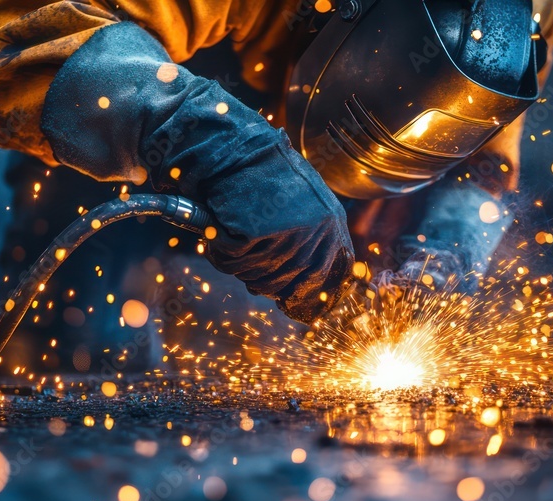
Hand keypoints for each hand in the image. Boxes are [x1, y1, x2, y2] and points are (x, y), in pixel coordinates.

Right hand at [41, 23, 353, 322]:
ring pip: (259, 277)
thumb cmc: (248, 169)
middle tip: (243, 249)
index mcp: (332, 217)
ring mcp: (292, 231)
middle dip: (263, 277)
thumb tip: (304, 295)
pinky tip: (219, 220)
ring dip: (238, 261)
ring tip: (230, 224)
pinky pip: (234, 262)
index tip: (297, 308)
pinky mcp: (260, 233)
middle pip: (290, 285)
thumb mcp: (292, 200)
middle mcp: (320, 227)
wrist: (220, 139)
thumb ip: (304, 240)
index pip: (334, 274)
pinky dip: (219, 247)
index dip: (312, 297)